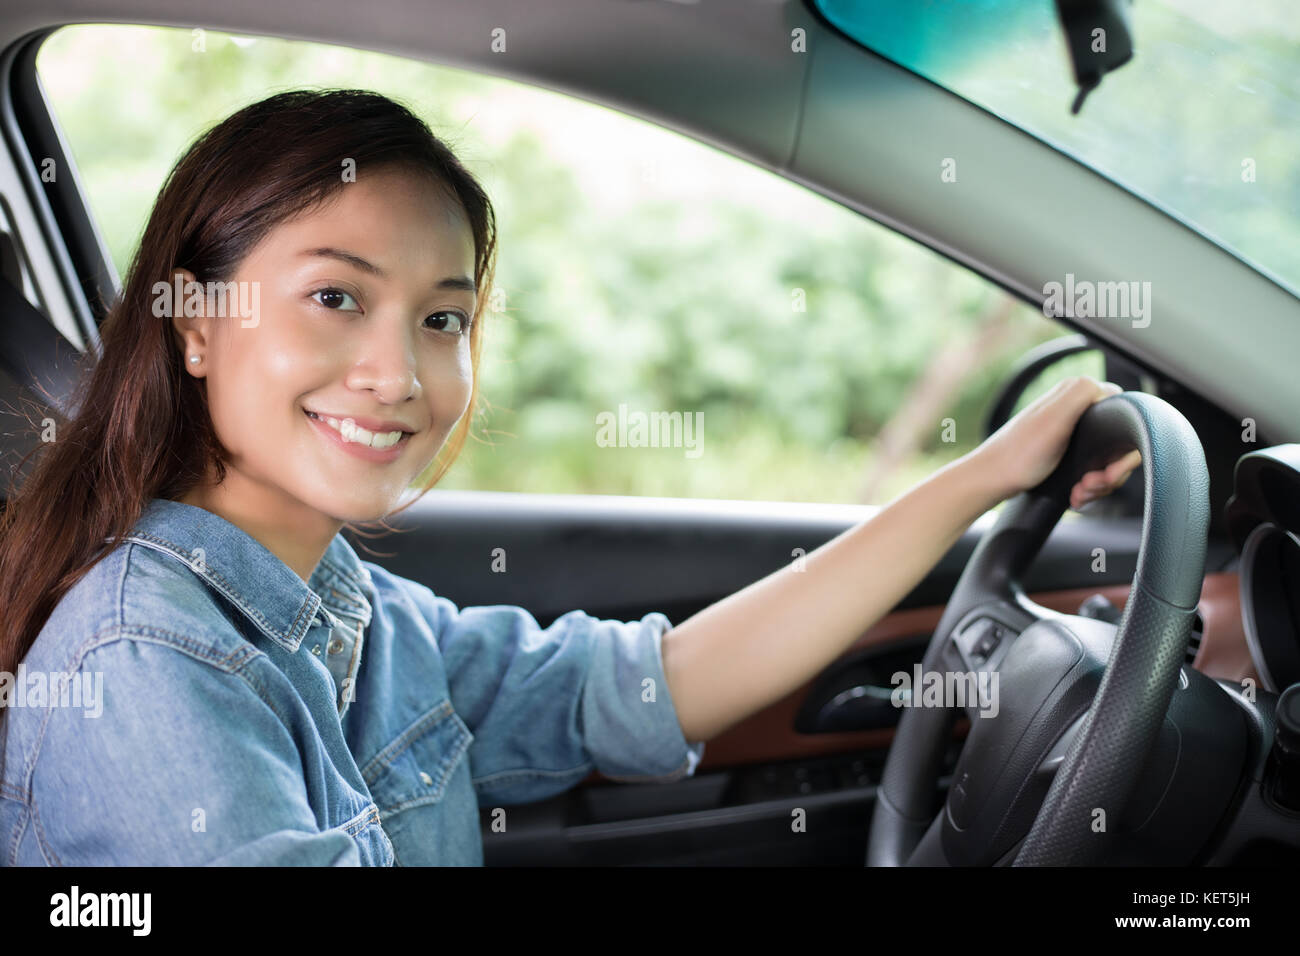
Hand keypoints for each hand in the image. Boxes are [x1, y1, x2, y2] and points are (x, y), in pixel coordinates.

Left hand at [972, 375, 1142, 508]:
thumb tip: (1111, 389)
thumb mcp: (1054, 419)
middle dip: (1110, 473)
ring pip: (1107, 461)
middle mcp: (1076, 409)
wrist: (990, 480)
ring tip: (1080, 493)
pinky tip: (1076, 496)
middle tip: (1089, 486)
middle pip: (1119, 445)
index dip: (1123, 449)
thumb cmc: (1019, 454)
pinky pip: (1093, 471)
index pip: (1126, 417)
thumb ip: (1083, 394)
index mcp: (1076, 394)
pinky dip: (1089, 488)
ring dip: (1099, 485)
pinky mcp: (1067, 453)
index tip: (1107, 471)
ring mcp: (1072, 433)